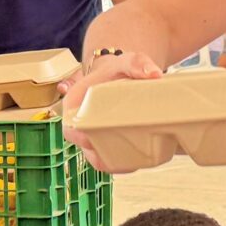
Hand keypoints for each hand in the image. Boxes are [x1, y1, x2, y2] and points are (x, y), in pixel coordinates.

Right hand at [60, 49, 165, 170]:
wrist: (122, 77)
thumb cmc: (118, 71)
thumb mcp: (126, 61)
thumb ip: (137, 63)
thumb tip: (154, 75)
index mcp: (75, 105)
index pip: (70, 127)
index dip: (79, 136)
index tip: (92, 139)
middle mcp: (81, 125)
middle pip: (85, 148)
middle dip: (102, 155)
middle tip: (125, 152)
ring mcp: (94, 138)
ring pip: (99, 159)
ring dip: (115, 163)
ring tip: (136, 160)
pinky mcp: (107, 145)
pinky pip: (111, 161)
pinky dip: (123, 164)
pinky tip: (140, 161)